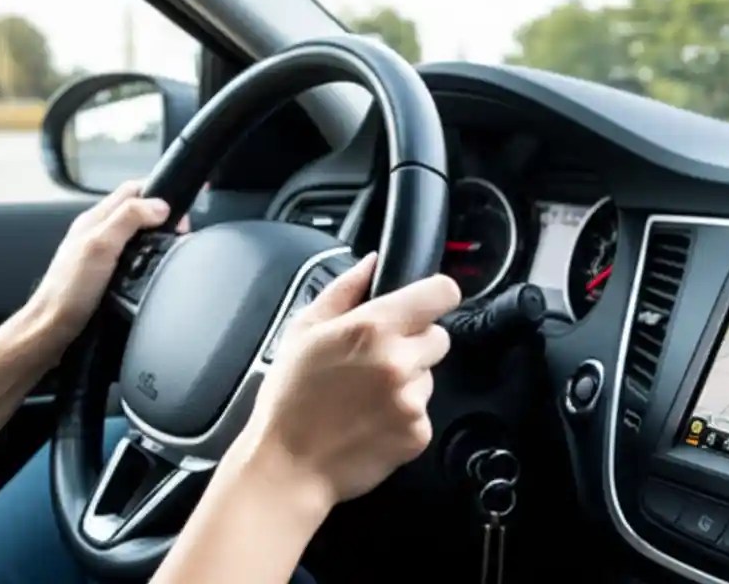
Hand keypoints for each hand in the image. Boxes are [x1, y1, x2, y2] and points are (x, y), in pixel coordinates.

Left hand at [25, 180, 180, 358]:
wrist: (53, 327)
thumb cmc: (70, 289)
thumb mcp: (101, 246)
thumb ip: (129, 219)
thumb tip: (160, 205)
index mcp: (95, 218)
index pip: (133, 189)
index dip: (159, 193)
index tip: (179, 213)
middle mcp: (98, 231)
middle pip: (137, 209)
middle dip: (162, 215)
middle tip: (179, 233)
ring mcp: (101, 252)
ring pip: (136, 231)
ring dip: (156, 235)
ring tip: (171, 247)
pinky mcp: (106, 272)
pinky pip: (133, 253)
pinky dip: (148, 254)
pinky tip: (153, 267)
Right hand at [233, 253, 460, 509]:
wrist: (287, 466)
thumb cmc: (290, 398)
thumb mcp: (304, 330)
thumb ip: (345, 289)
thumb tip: (372, 262)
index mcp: (374, 327)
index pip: (441, 293)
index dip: (435, 295)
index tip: (425, 304)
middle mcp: (400, 361)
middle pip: (439, 337)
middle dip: (415, 344)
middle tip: (377, 360)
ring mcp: (412, 400)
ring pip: (430, 376)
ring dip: (408, 381)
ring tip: (366, 396)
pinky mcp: (419, 433)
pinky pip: (424, 412)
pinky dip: (404, 416)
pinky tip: (370, 420)